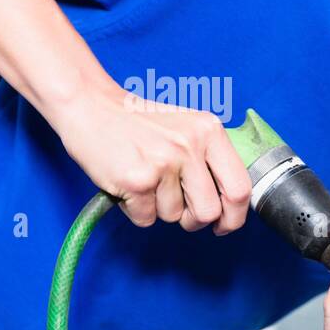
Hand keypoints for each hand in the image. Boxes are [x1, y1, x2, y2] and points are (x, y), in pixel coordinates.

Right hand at [58, 78, 250, 233]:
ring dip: (159, 208)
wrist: (90, 106)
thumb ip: (211, 159)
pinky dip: (136, 210)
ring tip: (146, 181)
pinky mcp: (136, 180)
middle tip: (179, 210)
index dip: (234, 216)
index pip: (240, 188)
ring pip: (174, 216)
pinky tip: (129, 185)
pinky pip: (146, 218)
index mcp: (210, 132)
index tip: (223, 224)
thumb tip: (231, 204)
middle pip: (209, 212)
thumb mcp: (188, 128)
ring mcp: (163, 163)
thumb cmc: (139, 123)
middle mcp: (190, 146)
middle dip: (193, 220)